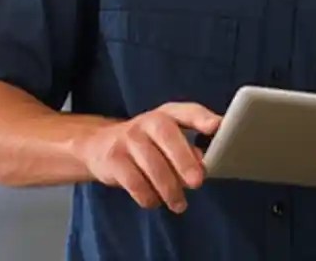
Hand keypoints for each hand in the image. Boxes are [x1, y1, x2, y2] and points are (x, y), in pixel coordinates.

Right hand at [76, 102, 221, 213]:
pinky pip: (134, 182)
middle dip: (184, 160)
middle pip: (168, 136)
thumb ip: (190, 148)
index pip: (187, 111)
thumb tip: (203, 163)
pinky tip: (155, 201)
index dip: (201, 117)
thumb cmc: (147, 144)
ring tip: (179, 204)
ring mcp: (128, 138)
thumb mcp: (169, 139)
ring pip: (152, 164)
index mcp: (168, 114)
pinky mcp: (113, 159)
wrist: (100, 145)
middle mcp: (148, 121)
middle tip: (197, 182)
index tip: (216, 126)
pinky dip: (148, 196)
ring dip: (169, 189)